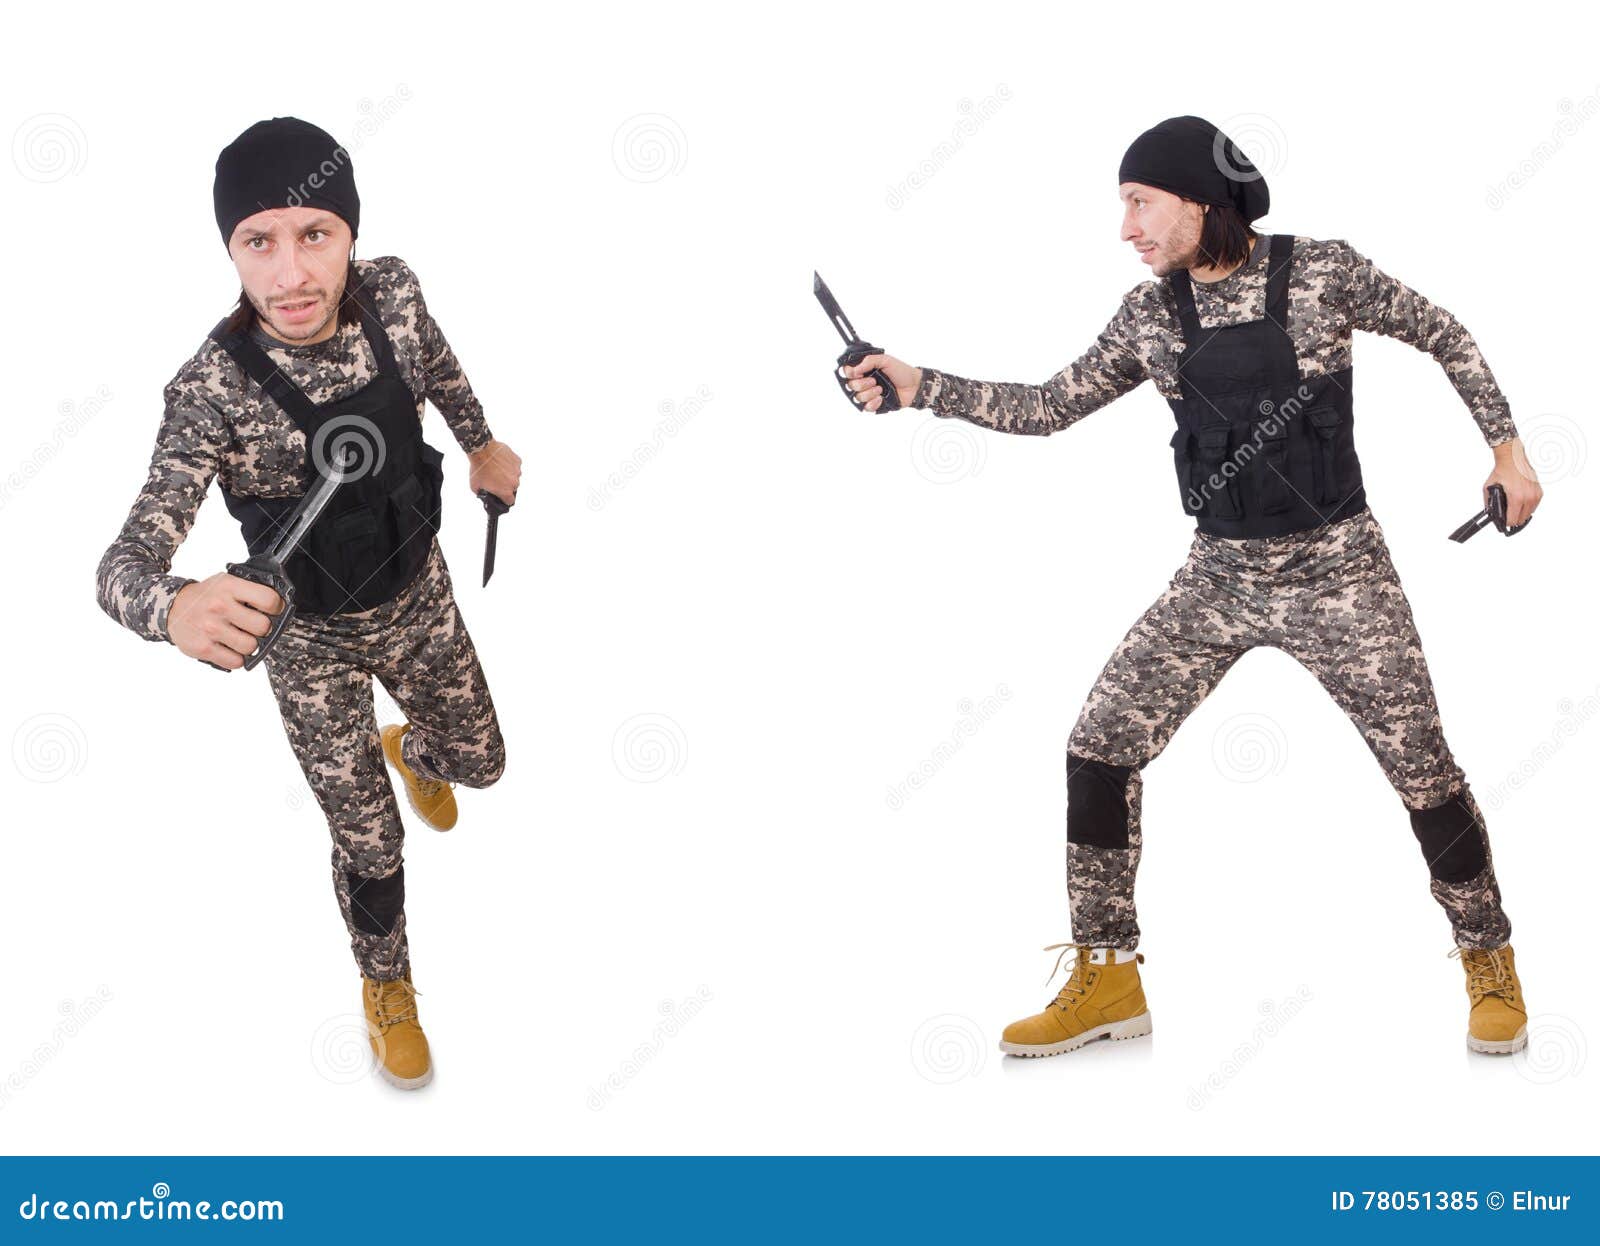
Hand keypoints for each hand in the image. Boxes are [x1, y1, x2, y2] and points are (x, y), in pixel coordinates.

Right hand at [167, 573, 282, 669]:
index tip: (272, 611)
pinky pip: (235, 662)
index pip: (268, 599)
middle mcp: (220, 606)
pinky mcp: (203, 648)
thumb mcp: (225, 582)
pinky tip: (230, 648)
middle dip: (263, 629)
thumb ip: (249, 591)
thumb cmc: (205, 597)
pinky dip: (236, 659)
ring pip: (250, 647)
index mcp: (229, 586)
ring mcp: (211, 628)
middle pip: (263, 627)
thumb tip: (279, 605)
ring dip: (249, 645)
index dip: (276, 607)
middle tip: (254, 627)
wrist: (171, 608)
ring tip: (240, 638)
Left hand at [469, 439, 521, 506]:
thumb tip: (482, 494)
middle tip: (496, 479)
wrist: (482, 450)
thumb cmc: (479, 468)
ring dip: (508, 474)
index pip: (510, 501)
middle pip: (513, 488)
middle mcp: (514, 482)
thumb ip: (481, 493)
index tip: (501, 496)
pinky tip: (501, 462)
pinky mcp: (517, 461)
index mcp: (505, 491)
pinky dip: (510, 465)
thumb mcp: (475, 486)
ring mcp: (517, 471)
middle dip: (506, 485)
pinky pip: (515, 466)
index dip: (505, 499)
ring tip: (498, 469)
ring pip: (515, 476)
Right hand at [838, 354, 921, 411]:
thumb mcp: (885, 359)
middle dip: (862, 383)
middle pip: (850, 386)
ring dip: (869, 393)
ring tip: (880, 389)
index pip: (846, 372)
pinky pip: (865, 408)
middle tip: (874, 380)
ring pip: (857, 397)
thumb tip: (854, 369)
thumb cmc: (901, 372)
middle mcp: (864, 382)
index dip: (848, 373)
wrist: (913, 386)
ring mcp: (868, 394)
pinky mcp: (873, 405)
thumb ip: (868, 361)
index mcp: (864, 370)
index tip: (857, 373)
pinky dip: (873, 403)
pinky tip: (881, 398)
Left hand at [1486, 437, 1540, 528]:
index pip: (1512, 519)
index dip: (1505, 523)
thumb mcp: (1489, 488)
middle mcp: (1528, 497)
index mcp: (1516, 497)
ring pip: (1529, 514)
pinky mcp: (1539, 492)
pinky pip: (1534, 506)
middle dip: (1513, 519)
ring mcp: (1535, 495)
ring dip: (1521, 514)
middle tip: (1507, 516)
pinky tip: (1520, 504)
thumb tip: (1490, 513)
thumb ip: (1489, 503)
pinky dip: (1527, 507)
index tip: (1502, 522)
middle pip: (1522, 519)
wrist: (1513, 459)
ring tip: (1513, 510)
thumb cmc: (1502, 471)